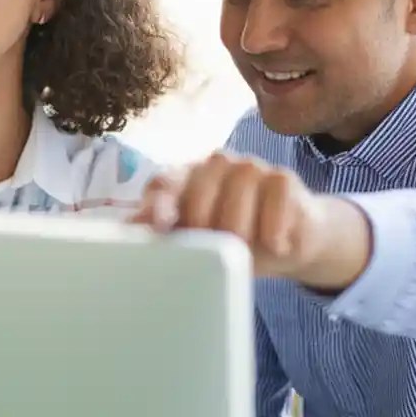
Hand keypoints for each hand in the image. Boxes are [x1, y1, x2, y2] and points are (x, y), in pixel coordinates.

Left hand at [131, 151, 371, 289]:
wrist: (288, 244)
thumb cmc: (232, 243)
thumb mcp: (198, 245)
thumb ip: (165, 234)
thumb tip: (127, 231)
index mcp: (185, 180)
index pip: (163, 183)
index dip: (159, 202)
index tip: (160, 226)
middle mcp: (215, 166)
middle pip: (201, 185)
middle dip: (204, 221)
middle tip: (213, 249)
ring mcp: (249, 167)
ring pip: (240, 185)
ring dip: (239, 225)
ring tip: (242, 250)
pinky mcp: (282, 178)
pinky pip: (275, 194)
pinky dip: (272, 225)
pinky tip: (273, 245)